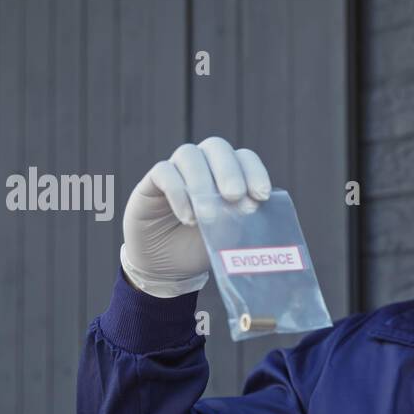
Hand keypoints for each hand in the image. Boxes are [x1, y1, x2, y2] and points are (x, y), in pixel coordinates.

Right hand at [121, 136, 272, 296]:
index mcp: (228, 174)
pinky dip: (178, 192)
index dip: (255, 172)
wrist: (168, 266)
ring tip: (208, 216)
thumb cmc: (204, 246)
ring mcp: (176, 170)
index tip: (262, 196)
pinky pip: (164, 172)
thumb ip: (242, 221)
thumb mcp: (229, 237)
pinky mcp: (151, 182)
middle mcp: (203, 165)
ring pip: (189, 155)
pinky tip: (188, 218)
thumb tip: (255, 206)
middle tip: (234, 196)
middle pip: (217, 147)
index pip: (244, 158)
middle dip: (229, 171)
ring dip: (202, 183)